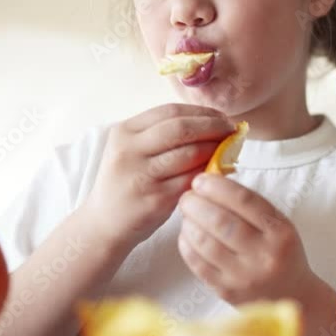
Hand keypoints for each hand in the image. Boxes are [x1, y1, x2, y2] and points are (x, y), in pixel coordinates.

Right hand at [80, 104, 234, 248]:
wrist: (104, 224)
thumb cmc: (129, 182)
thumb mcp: (134, 151)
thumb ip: (164, 135)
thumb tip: (215, 123)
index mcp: (124, 131)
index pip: (170, 111)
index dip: (202, 112)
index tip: (221, 117)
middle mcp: (129, 151)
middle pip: (181, 128)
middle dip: (213, 126)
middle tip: (231, 130)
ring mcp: (141, 175)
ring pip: (190, 153)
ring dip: (215, 149)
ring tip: (228, 149)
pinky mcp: (154, 199)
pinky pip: (191, 179)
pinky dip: (209, 172)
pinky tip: (218, 171)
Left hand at [176, 173, 317, 305]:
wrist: (294, 295)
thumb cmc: (282, 254)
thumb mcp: (281, 226)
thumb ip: (252, 208)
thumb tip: (214, 186)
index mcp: (280, 232)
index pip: (245, 201)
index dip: (218, 187)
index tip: (201, 180)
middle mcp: (263, 254)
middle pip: (221, 222)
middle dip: (197, 204)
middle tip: (187, 197)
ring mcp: (244, 276)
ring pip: (206, 243)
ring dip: (189, 224)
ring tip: (186, 215)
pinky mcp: (227, 291)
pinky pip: (198, 265)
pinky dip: (187, 245)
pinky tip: (187, 235)